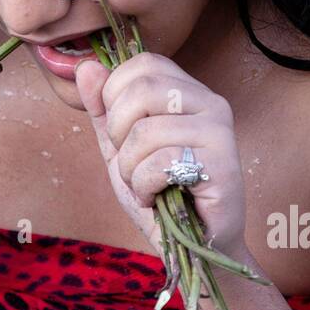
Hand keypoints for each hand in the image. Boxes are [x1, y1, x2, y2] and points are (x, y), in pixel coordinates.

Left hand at [75, 53, 248, 258]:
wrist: (191, 246)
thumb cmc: (159, 194)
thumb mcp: (119, 147)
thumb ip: (103, 109)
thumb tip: (86, 67)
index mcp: (188, 92)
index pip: (145, 63)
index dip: (116, 94)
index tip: (120, 131)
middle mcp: (211, 103)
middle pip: (143, 88)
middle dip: (118, 131)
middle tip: (131, 161)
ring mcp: (220, 133)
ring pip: (146, 130)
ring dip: (131, 169)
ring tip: (146, 186)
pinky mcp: (223, 165)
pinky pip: (161, 162)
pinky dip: (145, 187)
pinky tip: (157, 199)